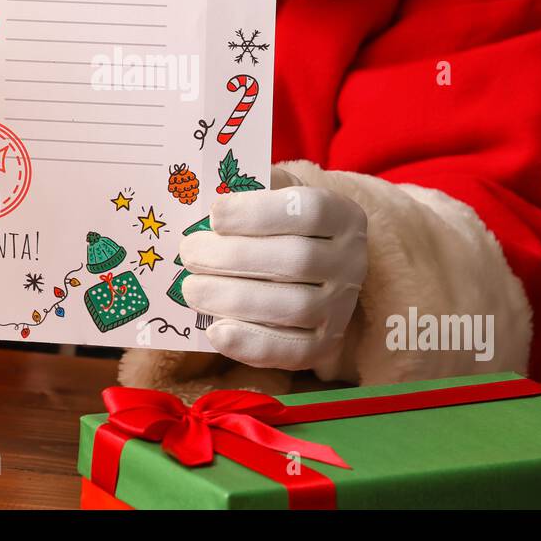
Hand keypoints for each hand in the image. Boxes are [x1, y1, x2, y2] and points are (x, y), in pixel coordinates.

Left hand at [179, 168, 367, 371]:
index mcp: (342, 216)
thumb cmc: (281, 226)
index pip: (309, 210)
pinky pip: (293, 351)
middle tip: (189, 253)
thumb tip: (206, 194)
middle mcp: (350, 262)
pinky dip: (252, 344)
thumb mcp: (275, 196)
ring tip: (192, 289)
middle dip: (234, 257)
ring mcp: (341, 307)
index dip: (259, 213)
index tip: (214, 215)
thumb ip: (250, 189)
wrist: (315, 272)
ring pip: (294, 307)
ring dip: (235, 299)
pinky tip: (215, 331)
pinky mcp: (326, 346)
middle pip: (296, 260)